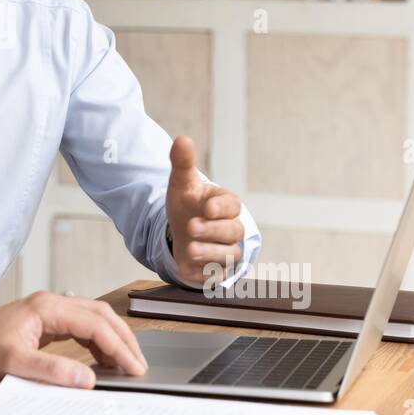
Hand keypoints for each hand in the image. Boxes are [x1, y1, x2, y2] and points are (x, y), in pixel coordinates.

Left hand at [0, 291, 146, 388]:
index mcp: (48, 307)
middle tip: (138, 365)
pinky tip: (101, 359)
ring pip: (93, 318)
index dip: (118, 347)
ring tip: (125, 364)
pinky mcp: (45, 321)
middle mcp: (52, 303)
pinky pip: (80, 326)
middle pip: (101, 315)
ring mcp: (49, 310)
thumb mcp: (14, 363)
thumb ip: (52, 370)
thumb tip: (86, 378)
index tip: (133, 368)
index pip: (96, 325)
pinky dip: (96, 341)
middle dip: (123, 339)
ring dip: (112, 339)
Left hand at [166, 135, 244, 288]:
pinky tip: (188, 268)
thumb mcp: (181, 184)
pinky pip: (216, 275)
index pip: (232, 205)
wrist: (181, 232)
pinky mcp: (217, 271)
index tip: (207, 207)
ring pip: (228, 255)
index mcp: (225, 204)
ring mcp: (226, 251)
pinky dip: (203, 272)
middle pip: (232, 231)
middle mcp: (230, 228)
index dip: (221, 207)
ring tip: (190, 249)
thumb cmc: (187, 205)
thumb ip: (183, 163)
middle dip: (213, 230)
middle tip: (192, 227)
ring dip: (210, 253)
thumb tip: (182, 139)